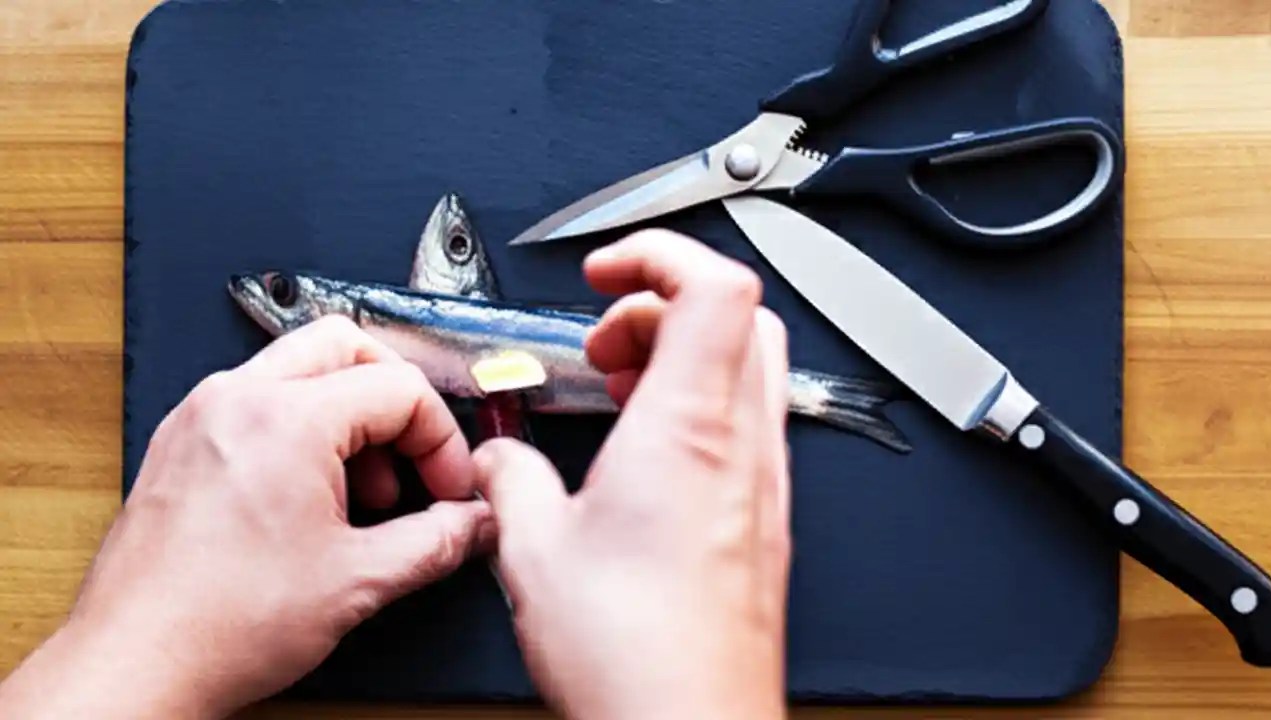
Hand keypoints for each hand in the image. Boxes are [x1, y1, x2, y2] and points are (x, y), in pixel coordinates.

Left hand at [0, 316, 492, 719]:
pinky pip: (257, 401)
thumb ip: (437, 541)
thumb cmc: (221, 624)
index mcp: (286, 419)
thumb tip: (475, 524)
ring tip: (366, 490)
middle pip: (347, 347)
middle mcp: (237, 399)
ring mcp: (202, 416)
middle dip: (396, 400)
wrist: (134, 665)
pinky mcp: (182, 443)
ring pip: (298, 368)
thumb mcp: (359, 580)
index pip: (399, 388)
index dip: (442, 440)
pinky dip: (301, 428)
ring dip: (349, 414)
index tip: (449, 488)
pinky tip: (315, 497)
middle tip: (415, 457)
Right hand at [475, 230, 791, 719]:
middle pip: (737, 313)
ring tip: (617, 392)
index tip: (605, 272)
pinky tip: (642, 457)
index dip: (658, 252)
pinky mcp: (762, 522)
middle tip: (605, 341)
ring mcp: (762, 485)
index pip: (714, 283)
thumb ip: (510, 482)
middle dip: (663, 302)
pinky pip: (745, 426)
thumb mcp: (535, 551)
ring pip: (747, 366)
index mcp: (689, 429)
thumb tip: (498, 460)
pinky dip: (698, 409)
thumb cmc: (635, 658)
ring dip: (682, 355)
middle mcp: (741, 447)